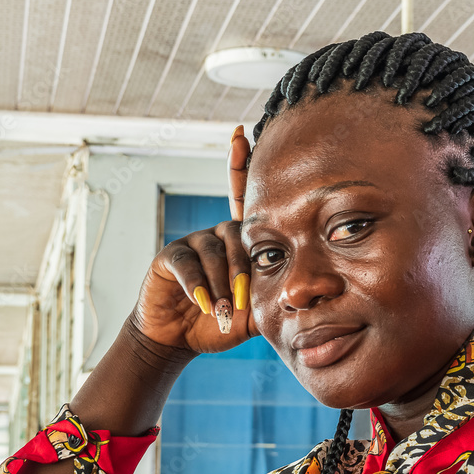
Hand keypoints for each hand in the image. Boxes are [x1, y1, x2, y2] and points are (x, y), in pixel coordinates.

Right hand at [129, 126, 256, 354]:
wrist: (179, 339)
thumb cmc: (221, 322)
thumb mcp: (255, 312)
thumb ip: (273, 298)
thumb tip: (304, 294)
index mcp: (240, 242)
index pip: (245, 203)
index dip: (240, 168)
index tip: (240, 134)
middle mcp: (217, 234)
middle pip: (237, 235)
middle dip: (243, 270)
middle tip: (242, 302)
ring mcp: (192, 242)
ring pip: (213, 251)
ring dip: (221, 284)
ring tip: (221, 310)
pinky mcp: (169, 256)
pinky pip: (188, 264)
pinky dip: (198, 285)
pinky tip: (203, 303)